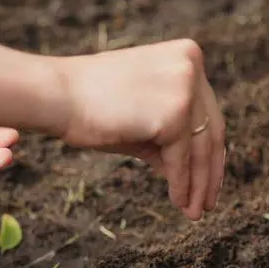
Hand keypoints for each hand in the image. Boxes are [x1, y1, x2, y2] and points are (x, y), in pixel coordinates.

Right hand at [56, 39, 225, 220]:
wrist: (57, 95)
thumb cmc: (91, 105)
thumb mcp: (142, 118)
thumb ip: (170, 139)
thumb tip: (192, 175)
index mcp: (186, 56)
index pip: (207, 112)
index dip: (210, 150)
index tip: (209, 177)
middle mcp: (191, 66)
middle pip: (211, 130)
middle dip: (209, 172)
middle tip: (206, 202)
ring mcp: (184, 88)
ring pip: (201, 148)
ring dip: (198, 185)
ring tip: (194, 211)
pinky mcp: (172, 114)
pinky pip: (181, 159)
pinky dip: (181, 184)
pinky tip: (178, 201)